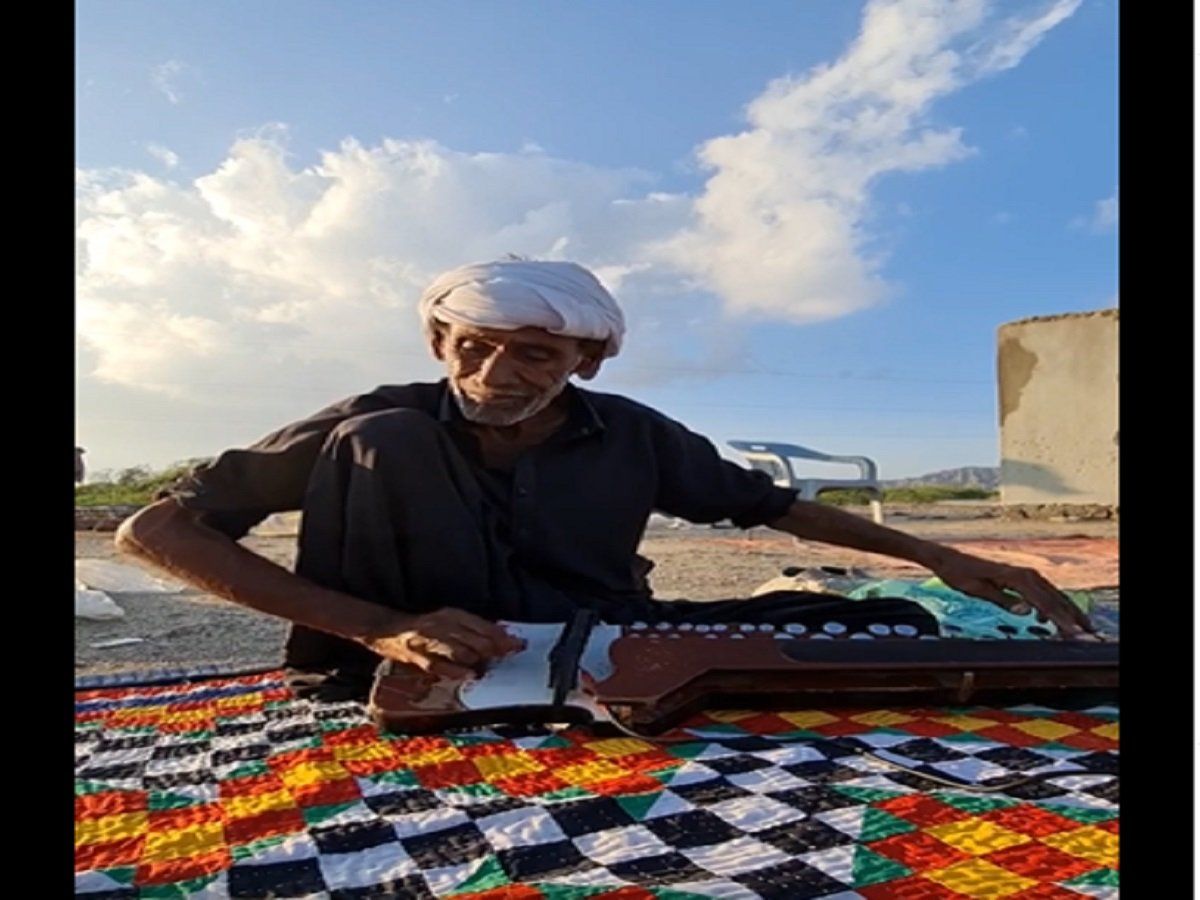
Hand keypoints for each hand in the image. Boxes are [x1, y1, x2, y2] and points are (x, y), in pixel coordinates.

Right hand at [366, 608, 525, 678]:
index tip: (518, 644)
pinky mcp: (417, 656)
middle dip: (496, 646)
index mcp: (451, 615)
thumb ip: (471, 629)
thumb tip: (500, 638)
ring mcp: (429, 641)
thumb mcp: (447, 622)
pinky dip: (456, 671)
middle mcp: (441, 624)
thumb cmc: (422, 628)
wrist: (385, 629)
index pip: (481, 625)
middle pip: (474, 636)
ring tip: (495, 663)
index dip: (501, 635)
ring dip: (479, 657)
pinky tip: (470, 675)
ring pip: (460, 649)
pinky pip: (439, 665)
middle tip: (512, 654)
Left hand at [929, 548, 1093, 638]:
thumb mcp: (977, 590)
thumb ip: (1003, 600)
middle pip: (1054, 598)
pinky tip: (1047, 618)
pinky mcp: (1019, 576)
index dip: (1061, 619)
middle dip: (1071, 617)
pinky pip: (1041, 592)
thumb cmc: (959, 574)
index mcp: (1016, 577)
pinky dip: (1051, 605)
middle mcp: (1024, 573)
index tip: (1073, 634)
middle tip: (1087, 635)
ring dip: (1066, 611)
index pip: (1044, 602)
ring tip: (1078, 629)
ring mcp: (1023, 574)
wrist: (948, 559)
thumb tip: (1028, 610)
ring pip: (1051, 594)